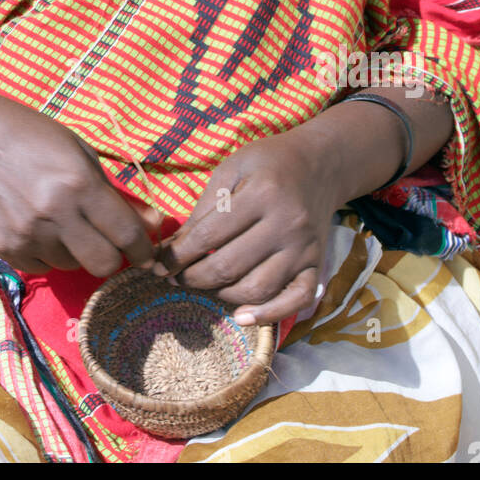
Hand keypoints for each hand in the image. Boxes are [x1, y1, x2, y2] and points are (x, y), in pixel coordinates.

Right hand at [0, 65, 157, 277]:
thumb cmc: (27, 134)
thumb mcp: (78, 151)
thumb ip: (115, 192)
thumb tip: (152, 223)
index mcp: (79, 183)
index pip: (126, 233)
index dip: (143, 247)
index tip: (145, 250)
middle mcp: (55, 213)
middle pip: (103, 264)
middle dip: (112, 256)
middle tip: (107, 241)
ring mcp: (26, 235)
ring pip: (71, 266)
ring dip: (76, 252)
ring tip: (62, 223)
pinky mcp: (3, 248)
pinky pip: (40, 267)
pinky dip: (47, 254)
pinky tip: (37, 227)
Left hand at [156, 128, 340, 324]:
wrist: (320, 163)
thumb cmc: (268, 162)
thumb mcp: (231, 169)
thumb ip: (203, 208)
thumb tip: (172, 249)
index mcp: (262, 194)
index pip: (209, 235)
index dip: (178, 255)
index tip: (158, 265)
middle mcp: (286, 224)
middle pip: (230, 267)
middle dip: (193, 278)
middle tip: (175, 278)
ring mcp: (304, 248)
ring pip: (257, 289)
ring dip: (221, 295)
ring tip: (203, 285)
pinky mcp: (317, 264)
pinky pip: (296, 300)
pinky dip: (268, 315)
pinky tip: (242, 317)